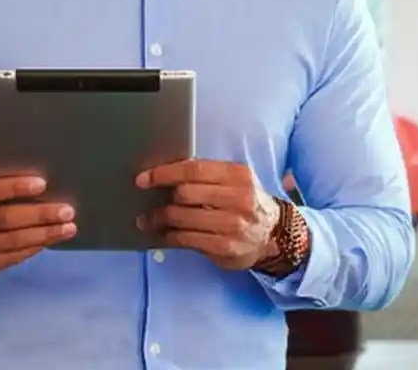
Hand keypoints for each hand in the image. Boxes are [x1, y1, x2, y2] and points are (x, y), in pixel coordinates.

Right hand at [0, 146, 76, 279]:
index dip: (13, 187)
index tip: (42, 184)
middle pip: (3, 219)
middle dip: (38, 214)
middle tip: (66, 210)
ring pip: (11, 241)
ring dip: (43, 234)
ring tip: (68, 227)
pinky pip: (10, 257)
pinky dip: (34, 247)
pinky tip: (50, 239)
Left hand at [135, 160, 280, 271]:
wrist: (274, 235)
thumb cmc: (246, 202)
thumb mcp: (236, 180)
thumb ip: (207, 175)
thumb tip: (165, 175)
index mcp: (238, 175)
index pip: (194, 169)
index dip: (164, 173)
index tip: (143, 179)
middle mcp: (238, 199)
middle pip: (185, 194)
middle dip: (160, 198)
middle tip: (145, 201)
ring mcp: (232, 225)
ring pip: (182, 218)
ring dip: (158, 219)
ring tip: (147, 220)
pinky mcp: (225, 248)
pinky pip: (186, 240)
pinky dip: (169, 237)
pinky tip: (162, 234)